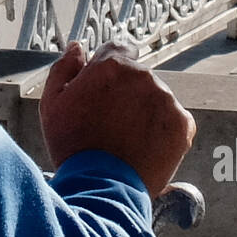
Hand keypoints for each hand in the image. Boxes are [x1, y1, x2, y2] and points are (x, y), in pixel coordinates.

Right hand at [39, 40, 195, 196]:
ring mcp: (166, 99)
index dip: (109, 69)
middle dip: (126, 93)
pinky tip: (143, 147)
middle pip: (137, 76)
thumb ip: (64, 68)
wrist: (101, 188)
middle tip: (109, 123)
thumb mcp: (52, 104)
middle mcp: (143, 75)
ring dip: (144, 111)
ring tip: (126, 140)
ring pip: (156, 98)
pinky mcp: (183, 124)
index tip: (105, 90)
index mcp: (111, 65)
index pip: (118, 49)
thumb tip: (78, 48)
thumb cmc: (72, 146)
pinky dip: (163, 131)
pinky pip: (174, 120)